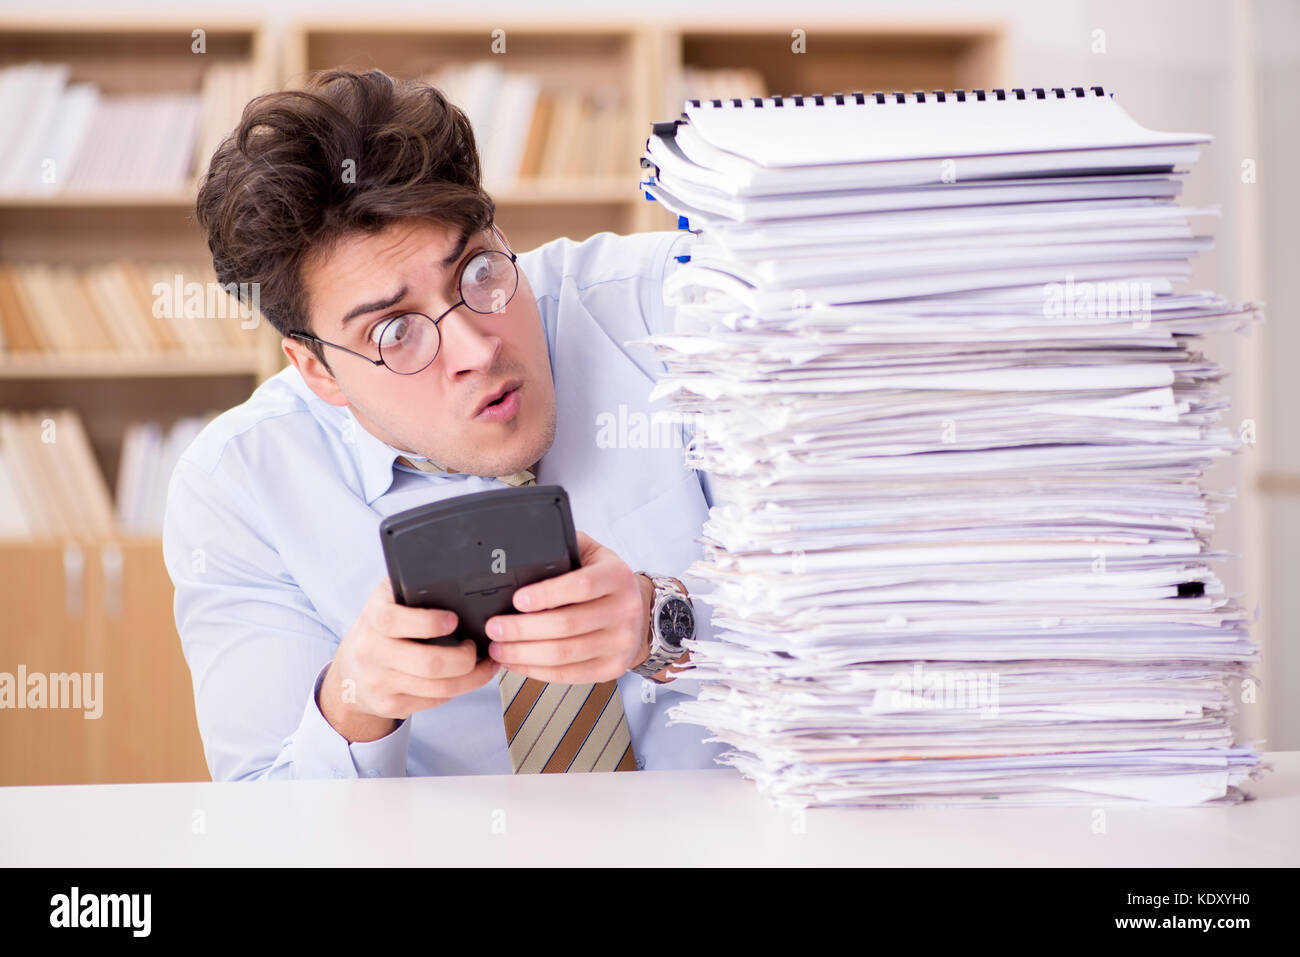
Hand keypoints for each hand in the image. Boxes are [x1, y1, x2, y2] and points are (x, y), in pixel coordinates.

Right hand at [319, 577, 500, 741]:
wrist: (350, 674)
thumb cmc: (380, 630)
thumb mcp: (387, 602)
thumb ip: (411, 589)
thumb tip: (456, 576)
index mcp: (373, 617)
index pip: (393, 620)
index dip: (428, 622)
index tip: (453, 620)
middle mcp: (371, 651)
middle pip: (428, 664)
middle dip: (464, 658)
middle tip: (475, 647)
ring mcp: (380, 682)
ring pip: (438, 688)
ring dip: (471, 678)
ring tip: (484, 665)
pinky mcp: (390, 705)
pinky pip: (434, 701)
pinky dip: (457, 690)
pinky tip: (466, 679)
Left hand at [484, 531, 652, 684]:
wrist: (640, 613)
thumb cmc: (606, 582)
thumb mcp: (593, 555)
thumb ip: (564, 547)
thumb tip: (523, 546)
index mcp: (617, 576)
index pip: (581, 585)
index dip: (547, 594)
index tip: (517, 599)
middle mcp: (624, 610)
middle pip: (567, 624)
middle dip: (522, 629)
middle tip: (494, 627)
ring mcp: (620, 642)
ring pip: (564, 654)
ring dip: (523, 653)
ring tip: (498, 648)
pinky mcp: (612, 668)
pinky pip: (568, 674)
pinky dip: (536, 671)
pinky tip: (517, 662)